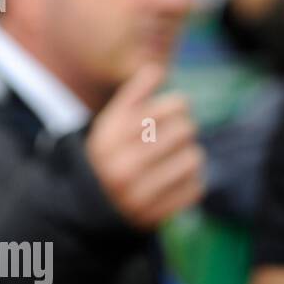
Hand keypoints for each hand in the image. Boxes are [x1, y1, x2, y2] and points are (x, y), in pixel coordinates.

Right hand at [85, 64, 204, 228]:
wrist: (88, 206)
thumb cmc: (110, 153)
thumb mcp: (112, 121)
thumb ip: (134, 94)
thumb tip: (158, 69)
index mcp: (112, 135)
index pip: (174, 106)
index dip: (179, 106)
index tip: (172, 112)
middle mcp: (122, 165)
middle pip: (186, 129)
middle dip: (184, 130)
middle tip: (174, 137)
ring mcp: (137, 193)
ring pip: (194, 158)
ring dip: (190, 157)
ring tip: (175, 159)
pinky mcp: (153, 214)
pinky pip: (195, 188)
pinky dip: (191, 183)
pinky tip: (174, 181)